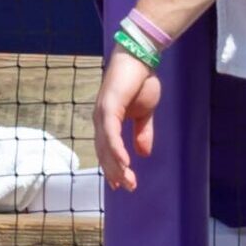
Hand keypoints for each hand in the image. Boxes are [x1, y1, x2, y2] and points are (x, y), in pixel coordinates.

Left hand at [94, 48, 161, 192]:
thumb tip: (143, 154)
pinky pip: (111, 133)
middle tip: (127, 188)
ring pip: (106, 146)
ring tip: (127, 181)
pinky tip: (125, 162)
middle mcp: (100, 119)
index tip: (121, 183)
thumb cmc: (141, 81)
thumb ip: (142, 133)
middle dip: (115, 171)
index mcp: (107, 120)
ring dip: (117, 165)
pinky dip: (117, 149)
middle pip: (105, 152)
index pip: (107, 149)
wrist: (140, 57)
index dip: (113, 166)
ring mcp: (102, 113)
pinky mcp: (108, 107)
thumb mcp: (145, 113)